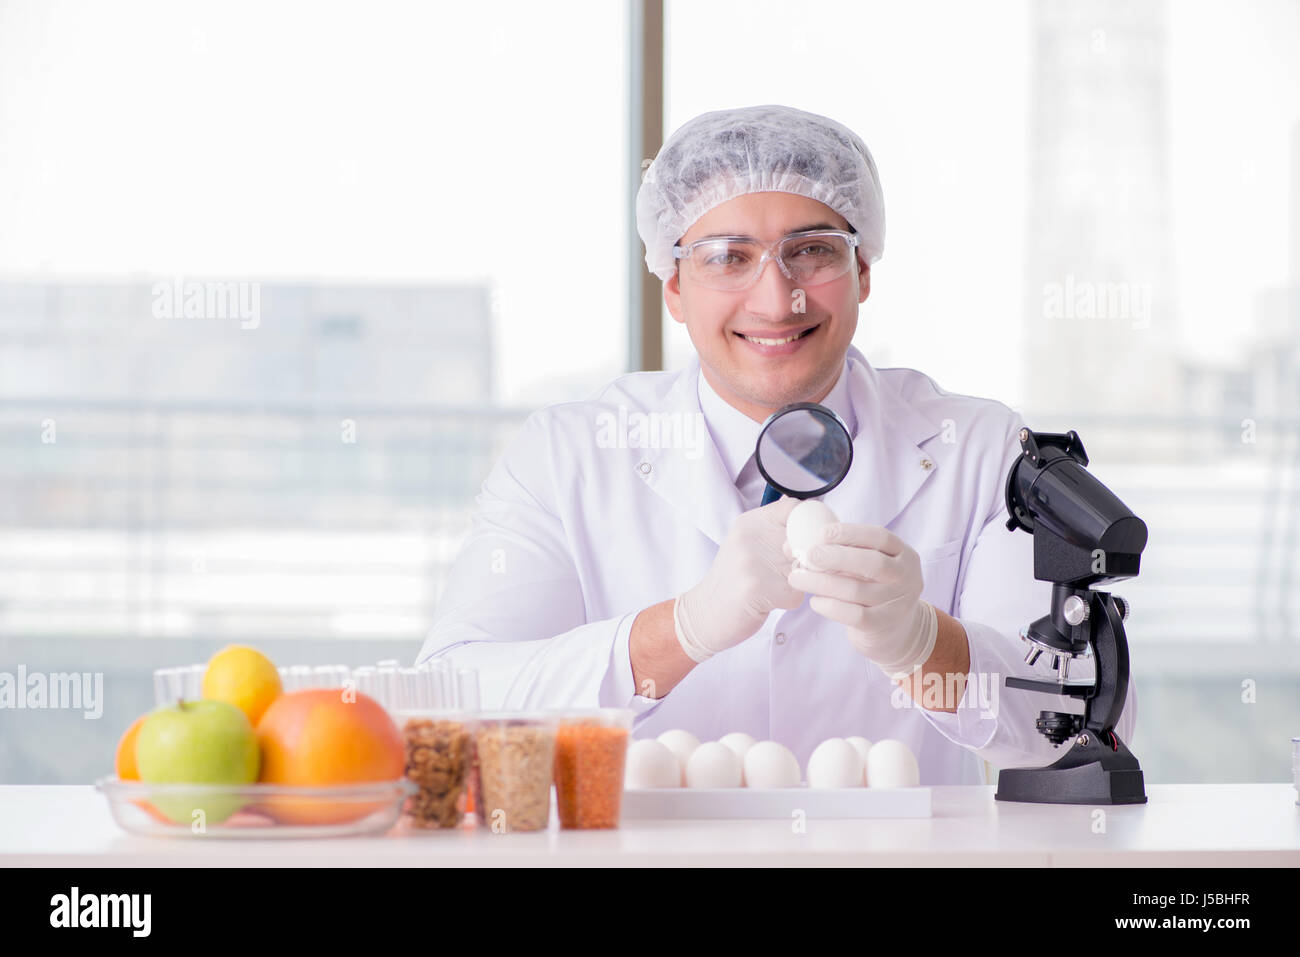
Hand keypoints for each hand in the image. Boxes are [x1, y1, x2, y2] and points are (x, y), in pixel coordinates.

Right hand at [674, 496, 804, 662]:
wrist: (705, 613)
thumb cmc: (732, 579)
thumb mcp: (746, 543)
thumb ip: (772, 526)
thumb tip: (800, 506)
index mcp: (749, 523)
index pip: (794, 508)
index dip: (810, 525)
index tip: (806, 541)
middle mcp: (750, 538)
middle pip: (805, 539)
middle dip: (808, 558)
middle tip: (792, 570)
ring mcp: (752, 563)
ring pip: (804, 568)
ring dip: (799, 581)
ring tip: (777, 586)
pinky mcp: (757, 589)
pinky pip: (797, 593)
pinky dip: (790, 601)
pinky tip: (771, 602)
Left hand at [785, 522, 937, 678]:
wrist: (896, 631)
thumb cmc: (875, 588)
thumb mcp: (873, 566)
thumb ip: (848, 552)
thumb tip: (801, 544)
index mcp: (905, 555)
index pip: (880, 537)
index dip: (850, 533)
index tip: (823, 533)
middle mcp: (906, 577)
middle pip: (872, 563)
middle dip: (836, 557)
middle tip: (809, 555)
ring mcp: (898, 603)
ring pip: (856, 590)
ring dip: (822, 583)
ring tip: (797, 578)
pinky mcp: (883, 625)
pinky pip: (853, 615)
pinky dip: (830, 606)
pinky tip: (815, 601)